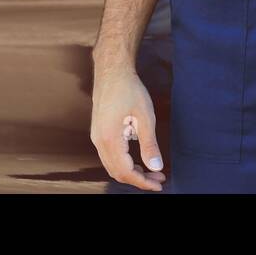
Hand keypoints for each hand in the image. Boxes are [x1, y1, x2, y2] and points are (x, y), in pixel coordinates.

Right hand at [91, 67, 165, 190]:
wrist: (112, 70)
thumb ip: (149, 144)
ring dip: (131, 171)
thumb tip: (156, 166)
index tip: (159, 184)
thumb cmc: (129, 88)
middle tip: (158, 177)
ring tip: (151, 170)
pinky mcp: (98, 132)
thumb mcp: (145, 116)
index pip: (126, 171)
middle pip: (117, 172)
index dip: (143, 181)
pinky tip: (138, 158)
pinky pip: (109, 156)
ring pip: (112, 166)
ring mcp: (96, 137)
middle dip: (138, 179)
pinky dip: (123, 162)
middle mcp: (99, 141)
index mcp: (109, 139)